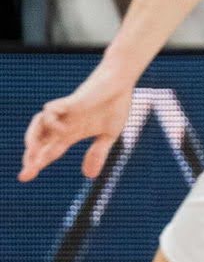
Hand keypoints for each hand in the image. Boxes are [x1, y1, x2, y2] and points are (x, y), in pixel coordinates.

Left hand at [20, 65, 135, 181]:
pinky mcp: (68, 102)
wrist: (120, 83)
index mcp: (71, 134)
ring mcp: (64, 113)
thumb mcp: (109, 135)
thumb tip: (88, 176)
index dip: (36, 164)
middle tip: (26, 174)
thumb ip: (98, 153)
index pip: (48, 151)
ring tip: (34, 155)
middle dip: (30, 158)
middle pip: (39, 142)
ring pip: (37, 126)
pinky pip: (49, 113)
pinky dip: (52, 123)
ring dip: (32, 140)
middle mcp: (63, 124)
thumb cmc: (115, 105)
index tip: (24, 178)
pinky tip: (63, 130)